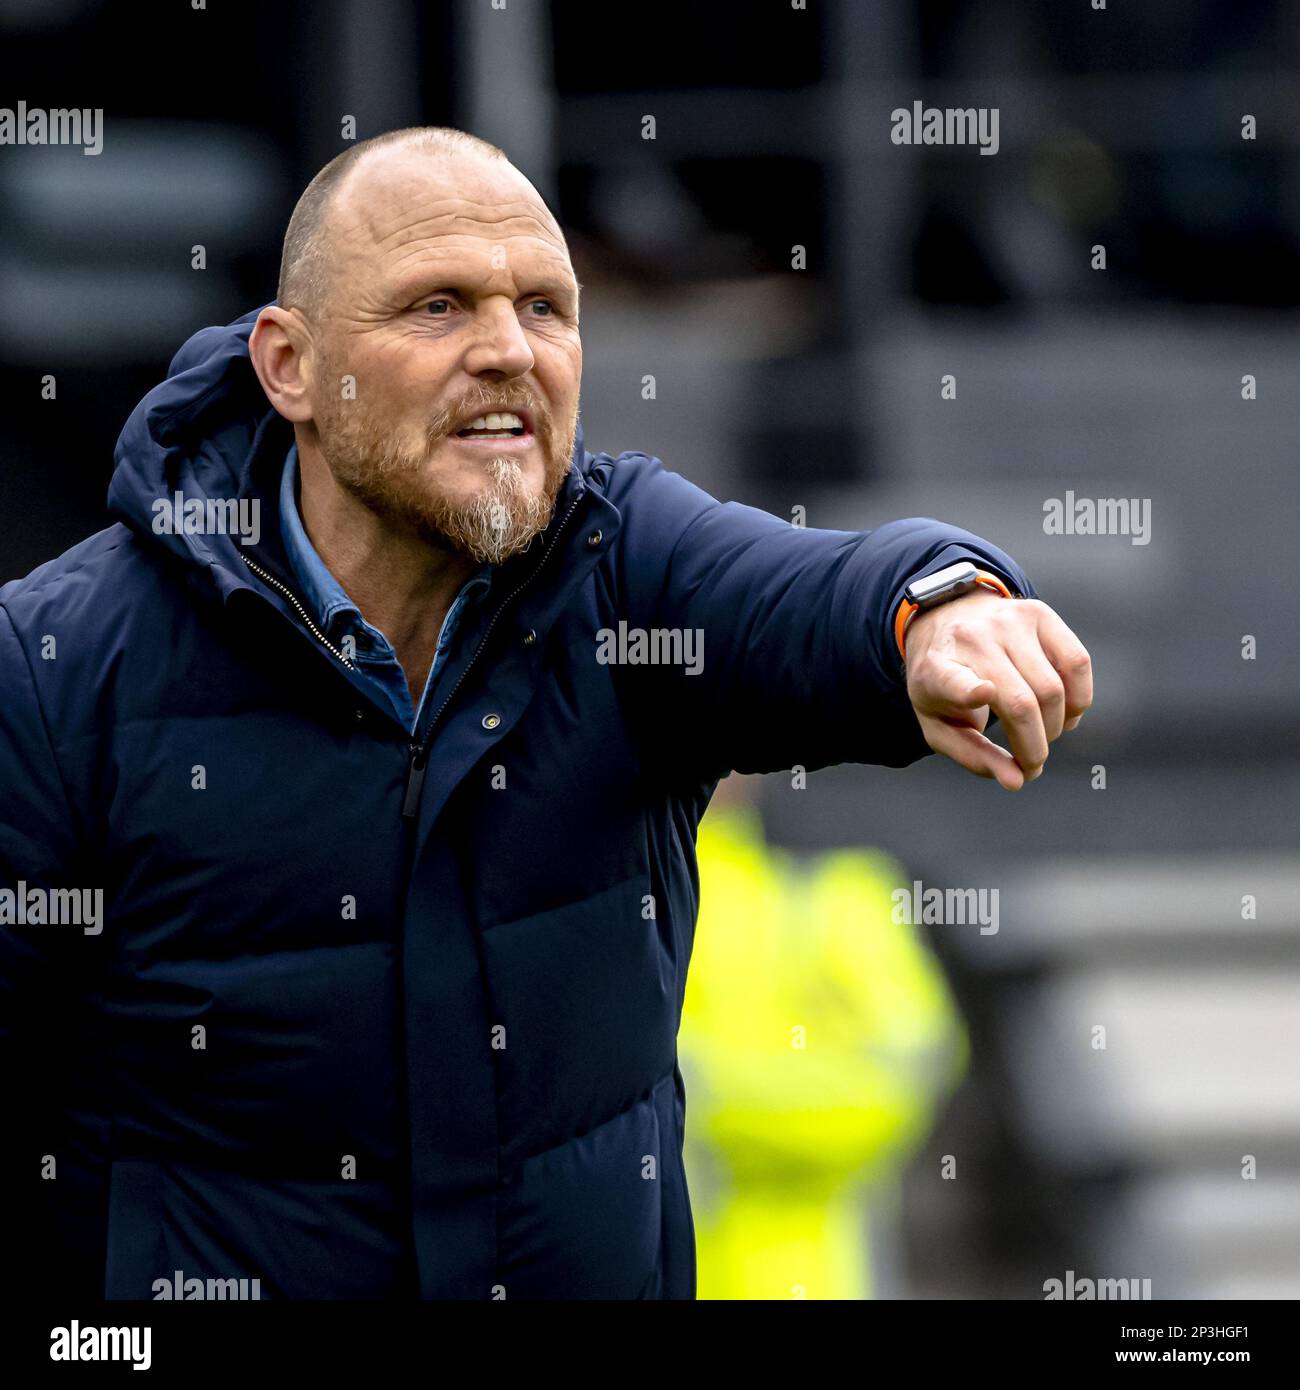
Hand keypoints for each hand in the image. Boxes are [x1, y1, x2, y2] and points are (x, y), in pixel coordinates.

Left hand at [902, 590, 1091, 790]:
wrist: (948, 620)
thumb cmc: (944, 685)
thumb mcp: (940, 725)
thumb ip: (973, 756)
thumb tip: (1017, 780)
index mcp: (936, 670)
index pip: (952, 680)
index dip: (968, 690)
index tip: (983, 692)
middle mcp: (971, 640)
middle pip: (1021, 704)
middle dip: (1035, 747)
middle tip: (1031, 764)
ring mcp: (1007, 622)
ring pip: (1053, 688)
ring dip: (1057, 727)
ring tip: (1043, 737)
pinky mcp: (1038, 613)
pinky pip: (1077, 663)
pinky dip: (1080, 699)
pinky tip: (1065, 714)